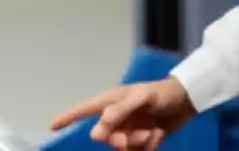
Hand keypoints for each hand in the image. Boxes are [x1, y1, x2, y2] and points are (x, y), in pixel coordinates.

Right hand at [49, 77, 196, 150]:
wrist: (187, 102)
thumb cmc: (163, 93)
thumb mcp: (143, 97)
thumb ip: (121, 110)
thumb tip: (99, 126)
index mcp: (112, 101)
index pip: (85, 110)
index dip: (68, 117)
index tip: (51, 126)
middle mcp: (117, 117)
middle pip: (105, 137)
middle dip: (120, 140)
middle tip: (136, 134)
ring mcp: (128, 129)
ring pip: (122, 148)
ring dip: (138, 143)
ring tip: (153, 131)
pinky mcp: (141, 141)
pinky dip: (148, 147)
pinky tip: (158, 134)